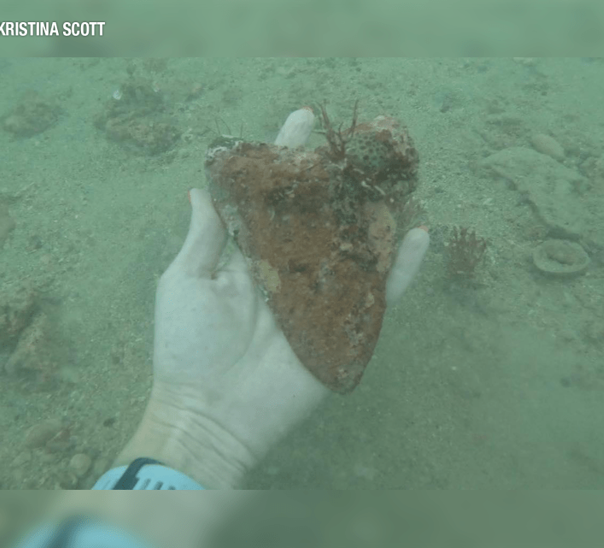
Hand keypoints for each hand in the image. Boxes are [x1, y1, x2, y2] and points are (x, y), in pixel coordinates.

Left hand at [115, 109, 429, 488]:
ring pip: (354, 245)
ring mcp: (319, 297)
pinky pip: (379, 293)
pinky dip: (400, 266)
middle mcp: (288, 269)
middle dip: (338, 176)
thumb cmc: (188, 347)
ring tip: (393, 175)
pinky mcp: (343, 327)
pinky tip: (419, 233)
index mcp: (249, 255)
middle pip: (320, 213)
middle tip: (358, 141)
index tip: (304, 121)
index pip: (273, 196)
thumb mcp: (184, 282)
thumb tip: (201, 190)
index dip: (286, 158)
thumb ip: (202, 238)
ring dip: (374, 211)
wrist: (210, 413)